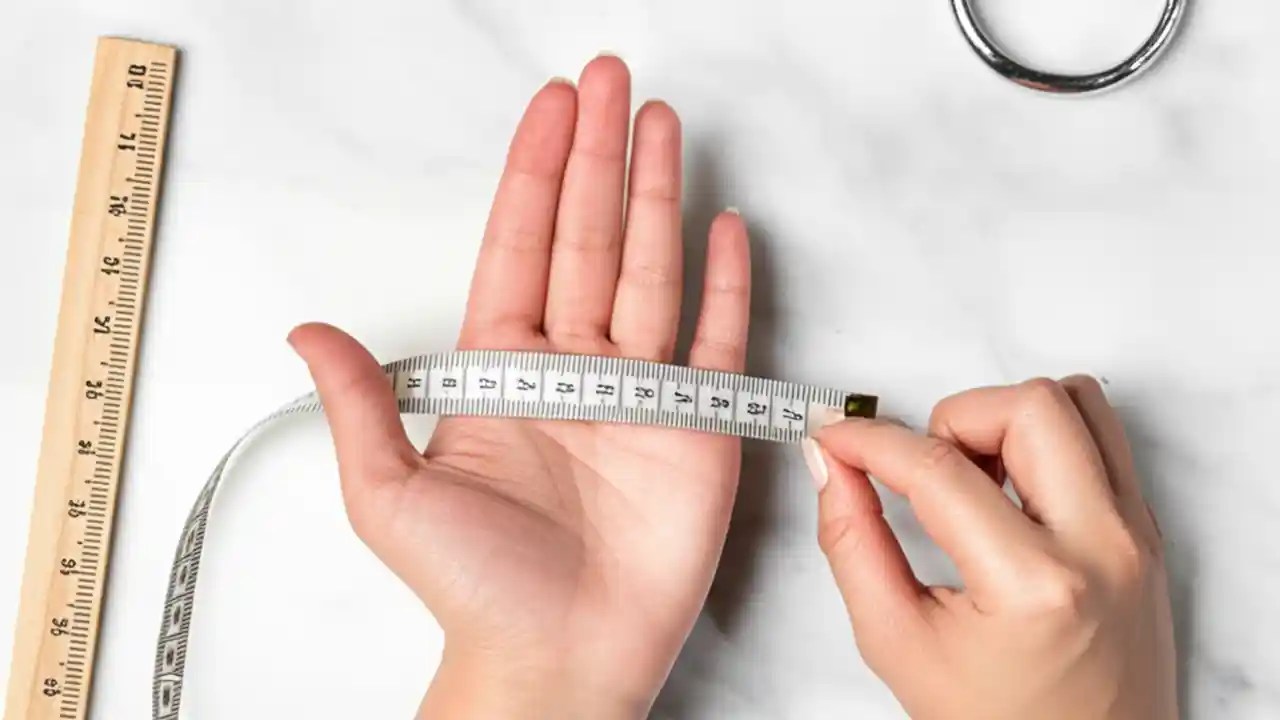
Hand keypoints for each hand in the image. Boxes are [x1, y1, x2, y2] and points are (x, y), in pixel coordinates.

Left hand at [288, 55, 750, 718]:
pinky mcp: (696, 428)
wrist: (557, 659)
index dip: (534, 174)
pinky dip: (722, 285)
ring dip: (654, 196)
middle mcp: (574, 370)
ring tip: (658, 125)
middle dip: (597, 156)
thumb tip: (307, 332)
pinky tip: (720, 229)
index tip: (550, 108)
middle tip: (609, 82)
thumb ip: (361, 401)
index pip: (520, 247)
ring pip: (649, 272)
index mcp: (503, 372)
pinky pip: (714, 342)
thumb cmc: (474, 590)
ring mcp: (638, 394)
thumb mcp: (388, 493)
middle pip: (588, 240)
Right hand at [806, 377, 1176, 719]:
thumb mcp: (899, 645)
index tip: (836, 436)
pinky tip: (1011, 493)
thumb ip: (853, 544)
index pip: (938, 469)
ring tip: (974, 479)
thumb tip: (830, 464)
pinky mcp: (1147, 531)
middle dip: (951, 420)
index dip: (870, 440)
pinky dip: (1048, 441)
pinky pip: (1103, 437)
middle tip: (920, 471)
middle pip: (1027, 406)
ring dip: (1008, 421)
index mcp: (1036, 586)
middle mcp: (1104, 547)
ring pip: (1076, 401)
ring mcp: (1137, 535)